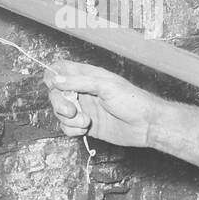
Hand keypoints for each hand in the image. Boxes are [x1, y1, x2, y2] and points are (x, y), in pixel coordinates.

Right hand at [43, 60, 161, 148]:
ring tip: (86, 122)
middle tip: (71, 111)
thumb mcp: (105, 86)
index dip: (52, 76)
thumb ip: (79, 82)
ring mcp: (84, 108)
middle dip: (59, 103)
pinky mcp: (85, 125)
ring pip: (60, 113)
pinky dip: (72, 130)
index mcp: (87, 76)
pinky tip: (85, 129)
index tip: (54, 86)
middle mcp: (83, 91)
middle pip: (56, 93)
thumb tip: (55, 79)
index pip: (60, 69)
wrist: (146, 125)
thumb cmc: (132, 100)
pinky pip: (67, 127)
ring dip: (69, 119)